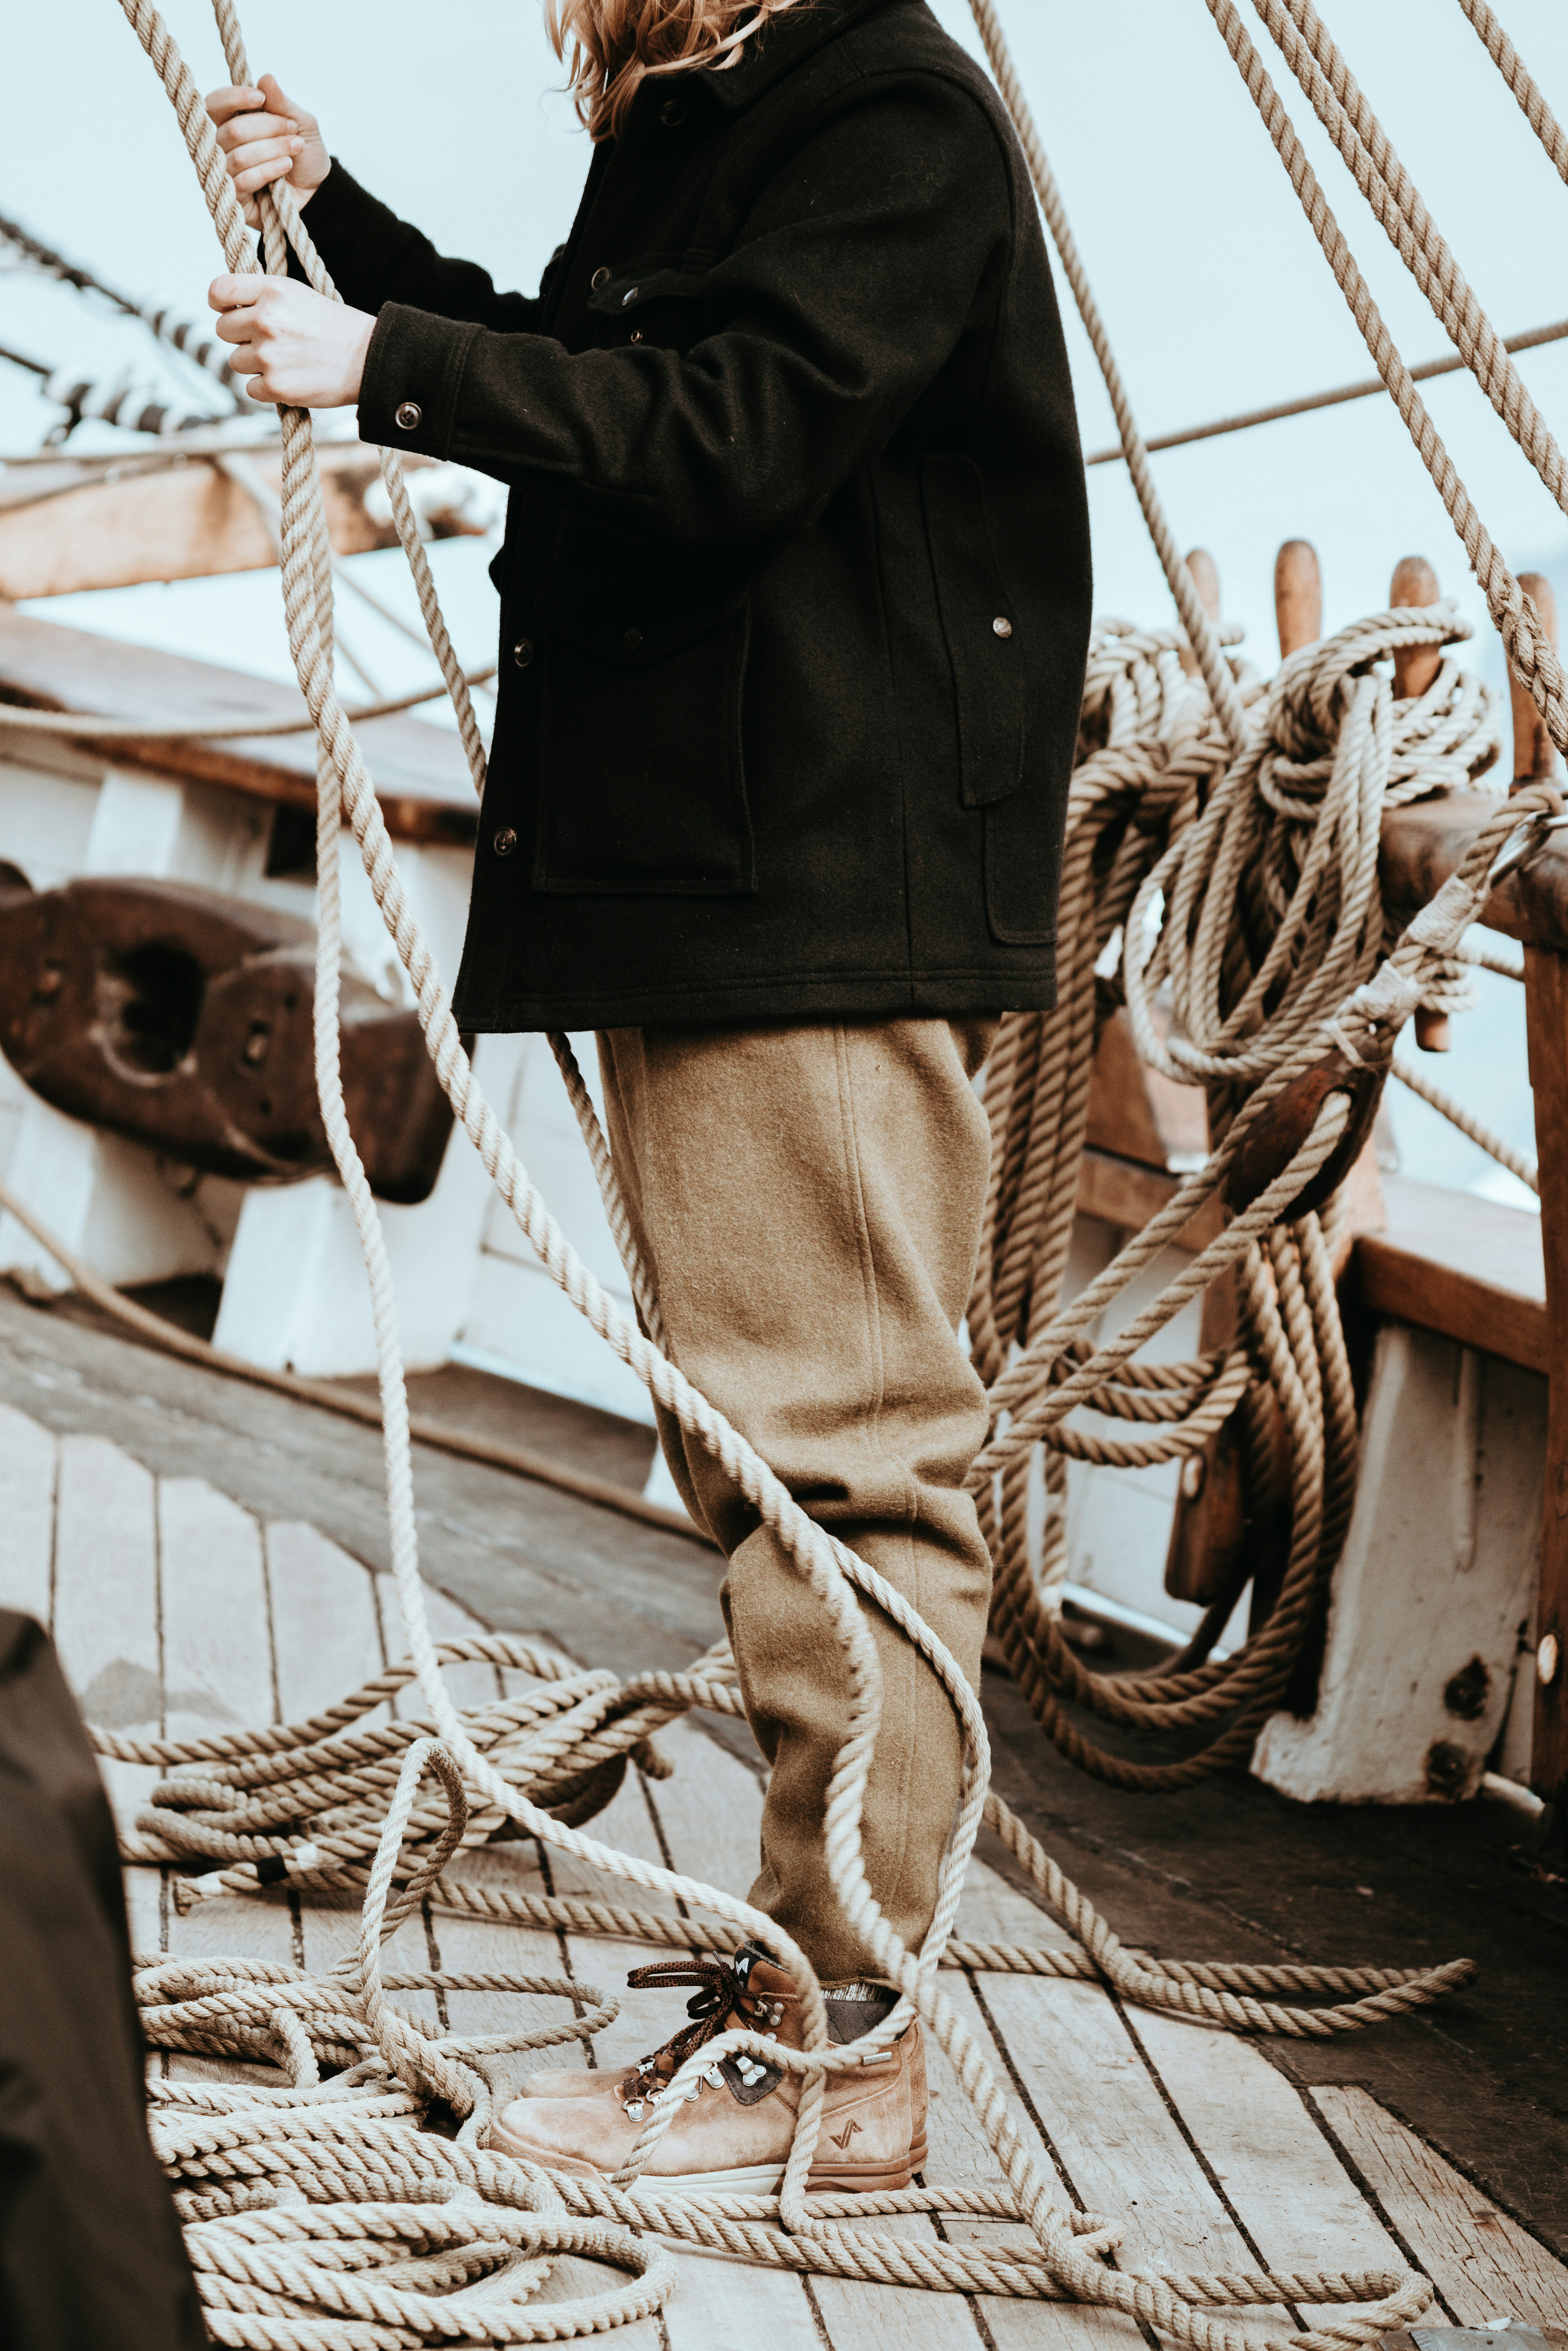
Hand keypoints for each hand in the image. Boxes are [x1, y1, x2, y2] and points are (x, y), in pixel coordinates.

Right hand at [206, 74, 330, 226]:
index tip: (260, 98)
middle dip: (267, 128)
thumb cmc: (304, 154)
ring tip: (296, 147)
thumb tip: (265, 78)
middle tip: (293, 130)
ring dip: (272, 149)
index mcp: (231, 122)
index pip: (215, 105)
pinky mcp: (234, 199)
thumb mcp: (300, 123)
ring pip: (238, 156)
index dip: (234, 98)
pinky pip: (243, 180)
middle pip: (232, 131)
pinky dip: (268, 170)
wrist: (317, 191)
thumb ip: (281, 103)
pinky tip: (286, 166)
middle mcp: (222, 147)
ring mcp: (226, 174)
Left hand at [210, 276, 376, 408]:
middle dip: (240, 338)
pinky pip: (250, 388)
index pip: (220, 291)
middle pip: (223, 330)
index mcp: (272, 291)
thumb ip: (263, 298)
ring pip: (236, 361)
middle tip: (269, 342)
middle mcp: (266, 320)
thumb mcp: (299, 296)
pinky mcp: (275, 386)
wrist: (368, 360)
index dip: (218, 303)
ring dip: (255, 365)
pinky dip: (267, 388)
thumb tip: (230, 309)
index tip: (227, 311)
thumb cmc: (335, 328)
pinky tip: (290, 380)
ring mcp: (268, 355)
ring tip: (286, 362)